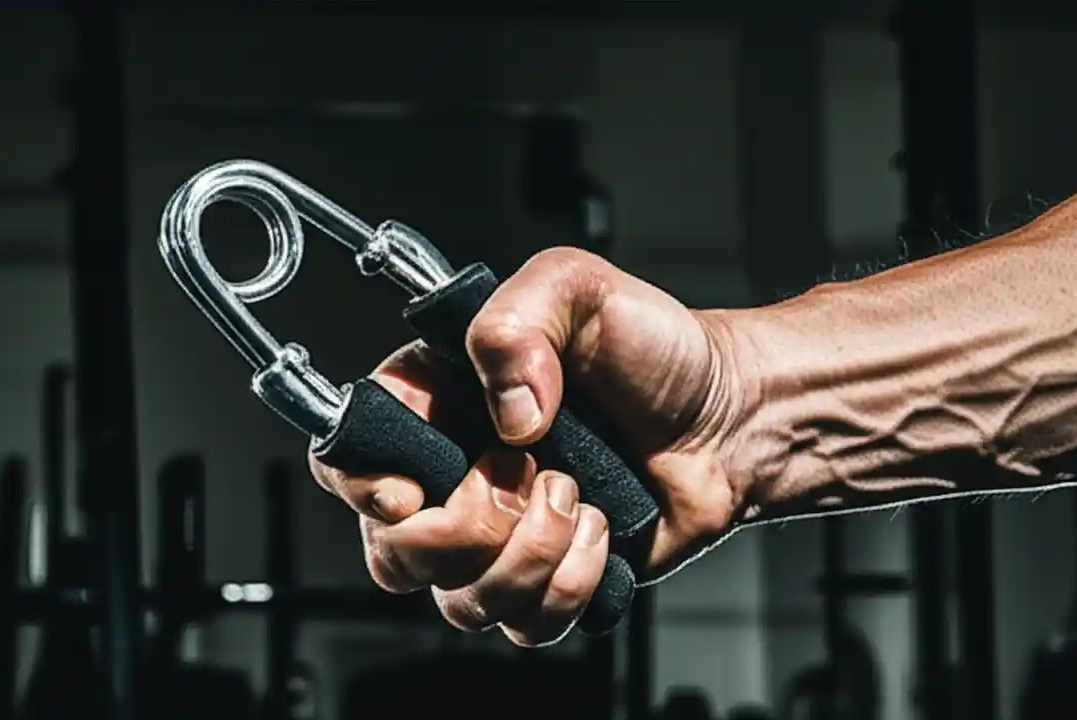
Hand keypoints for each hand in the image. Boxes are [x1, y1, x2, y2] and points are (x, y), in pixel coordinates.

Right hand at [309, 247, 757, 644]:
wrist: (727, 416)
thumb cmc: (653, 348)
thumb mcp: (579, 289)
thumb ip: (515, 321)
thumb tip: (504, 414)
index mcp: (437, 406)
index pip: (348, 460)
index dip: (366, 485)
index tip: (417, 486)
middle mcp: (455, 480)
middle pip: (395, 552)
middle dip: (470, 525)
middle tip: (534, 471)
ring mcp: (498, 540)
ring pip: (460, 599)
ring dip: (531, 554)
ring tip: (580, 496)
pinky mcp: (545, 584)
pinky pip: (525, 626)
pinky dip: (571, 586)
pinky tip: (602, 533)